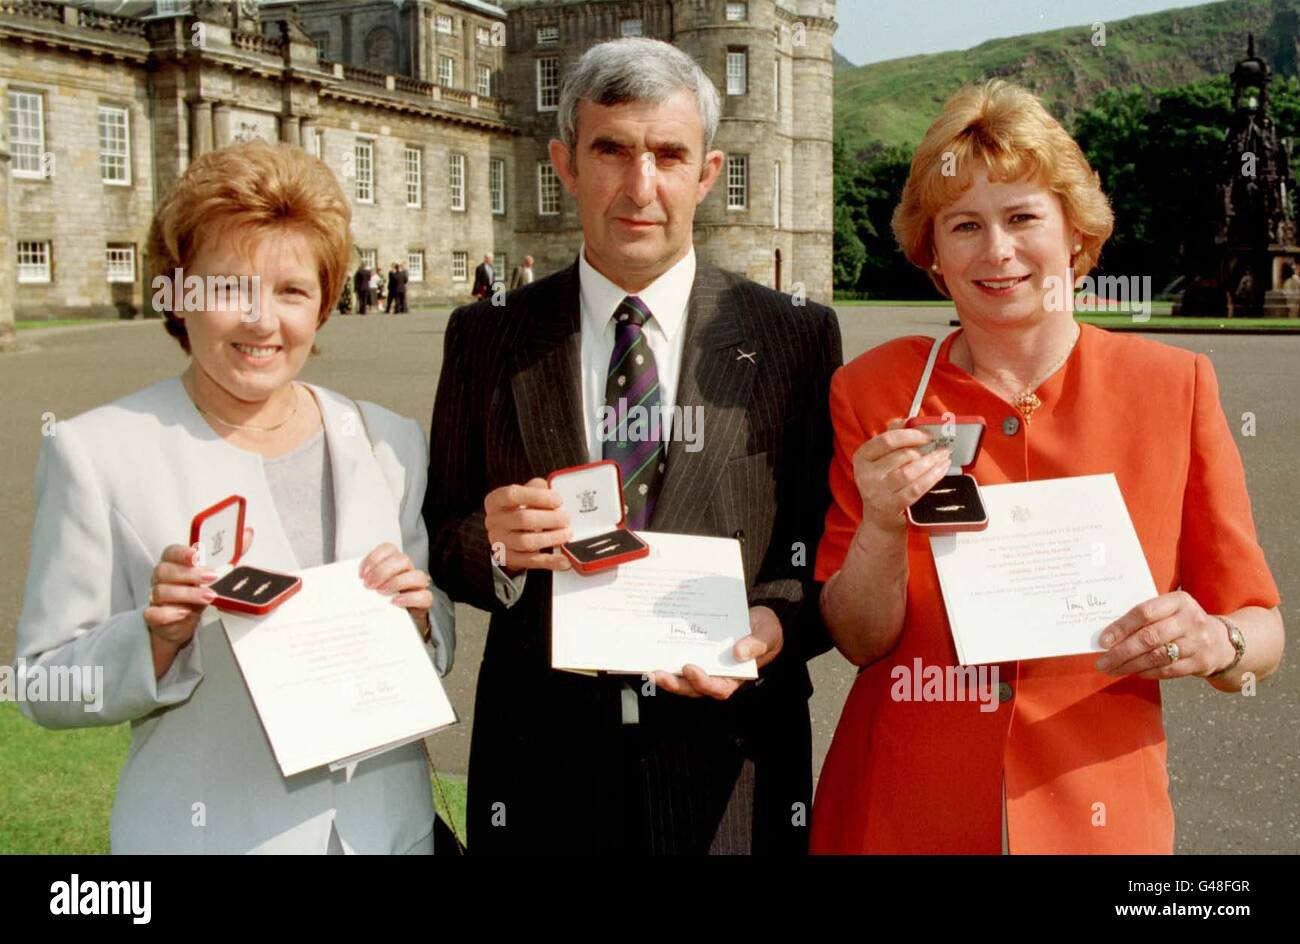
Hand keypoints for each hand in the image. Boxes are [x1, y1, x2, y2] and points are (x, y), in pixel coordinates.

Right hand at [145, 527, 252, 650]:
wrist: (180, 621)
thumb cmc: (194, 591)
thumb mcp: (213, 572)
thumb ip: (229, 554)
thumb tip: (247, 533)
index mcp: (173, 562)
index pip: (171, 552)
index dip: (182, 552)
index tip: (197, 554)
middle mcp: (161, 578)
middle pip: (166, 570)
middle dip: (190, 573)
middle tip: (212, 577)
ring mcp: (156, 597)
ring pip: (162, 592)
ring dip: (188, 594)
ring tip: (209, 597)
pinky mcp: (154, 616)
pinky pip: (154, 613)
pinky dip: (168, 613)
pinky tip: (184, 613)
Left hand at [360, 543, 434, 633]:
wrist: (396, 624)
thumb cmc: (381, 603)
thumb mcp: (369, 590)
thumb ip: (362, 583)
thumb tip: (344, 585)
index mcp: (394, 564)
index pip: (389, 549)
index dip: (375, 558)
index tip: (362, 574)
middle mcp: (408, 572)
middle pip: (402, 560)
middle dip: (383, 571)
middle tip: (369, 585)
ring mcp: (418, 587)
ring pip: (417, 575)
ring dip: (397, 582)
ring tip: (381, 593)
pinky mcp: (424, 602)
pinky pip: (424, 596)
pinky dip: (409, 598)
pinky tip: (395, 603)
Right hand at [484, 478, 571, 572]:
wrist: (508, 532)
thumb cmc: (520, 508)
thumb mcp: (526, 493)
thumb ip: (539, 489)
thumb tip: (556, 493)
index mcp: (496, 501)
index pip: (513, 495)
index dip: (537, 497)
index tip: (557, 500)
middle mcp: (494, 521)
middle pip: (523, 519)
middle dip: (550, 519)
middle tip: (566, 518)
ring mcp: (500, 541)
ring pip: (527, 542)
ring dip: (551, 538)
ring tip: (566, 534)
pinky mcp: (509, 558)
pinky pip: (531, 561)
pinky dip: (550, 561)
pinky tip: (564, 560)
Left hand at [651, 605, 781, 699]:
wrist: (756, 619)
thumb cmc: (765, 630)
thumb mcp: (768, 633)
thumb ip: (757, 644)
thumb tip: (738, 653)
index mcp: (735, 677)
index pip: (718, 688)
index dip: (703, 682)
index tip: (690, 668)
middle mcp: (716, 676)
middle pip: (693, 688)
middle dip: (674, 684)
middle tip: (657, 675)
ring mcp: (703, 667)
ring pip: (681, 680)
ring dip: (664, 678)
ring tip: (649, 671)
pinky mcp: (693, 655)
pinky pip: (676, 662)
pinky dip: (664, 661)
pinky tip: (650, 655)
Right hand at [851, 418, 951, 532]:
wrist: (879, 519)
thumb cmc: (882, 484)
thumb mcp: (880, 459)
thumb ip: (891, 437)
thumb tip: (908, 420)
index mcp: (862, 457)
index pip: (887, 440)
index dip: (910, 435)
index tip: (927, 435)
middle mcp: (866, 474)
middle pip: (902, 455)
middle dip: (926, 450)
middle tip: (940, 448)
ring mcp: (877, 492)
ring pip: (910, 471)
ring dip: (932, 462)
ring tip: (944, 457)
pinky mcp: (890, 505)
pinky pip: (916, 488)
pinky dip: (932, 478)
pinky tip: (940, 471)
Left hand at [1093, 591, 1235, 679]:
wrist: (1222, 641)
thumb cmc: (1182, 623)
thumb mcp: (1170, 610)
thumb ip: (1145, 617)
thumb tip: (1109, 634)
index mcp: (1179, 601)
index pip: (1144, 613)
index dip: (1121, 627)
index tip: (1103, 640)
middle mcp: (1190, 620)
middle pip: (1149, 637)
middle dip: (1121, 652)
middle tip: (1102, 662)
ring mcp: (1198, 642)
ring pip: (1156, 656)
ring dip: (1130, 666)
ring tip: (1112, 669)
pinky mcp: (1201, 662)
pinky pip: (1167, 670)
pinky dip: (1146, 672)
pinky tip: (1133, 672)